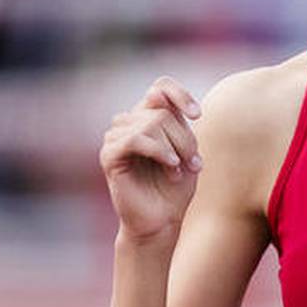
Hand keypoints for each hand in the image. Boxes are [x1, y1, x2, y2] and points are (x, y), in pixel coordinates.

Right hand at [99, 77, 202, 242]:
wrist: (161, 220)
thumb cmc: (176, 187)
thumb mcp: (187, 151)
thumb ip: (179, 125)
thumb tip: (165, 101)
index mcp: (148, 118)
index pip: (160, 87)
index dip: (180, 94)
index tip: (197, 115)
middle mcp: (129, 123)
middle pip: (162, 111)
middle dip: (185, 139)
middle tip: (193, 164)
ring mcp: (115, 138)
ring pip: (151, 122)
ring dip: (174, 148)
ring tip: (178, 170)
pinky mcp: (109, 155)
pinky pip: (135, 138)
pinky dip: (159, 151)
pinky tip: (170, 166)